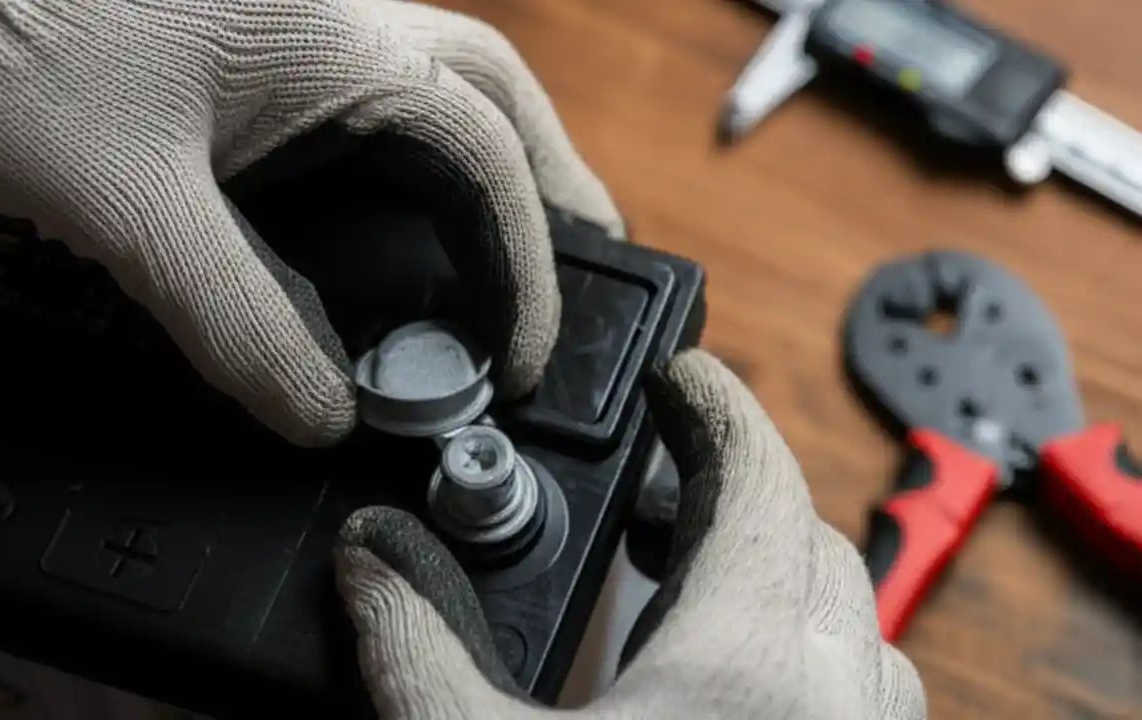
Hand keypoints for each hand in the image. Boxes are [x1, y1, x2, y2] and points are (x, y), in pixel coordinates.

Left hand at [0, 0, 621, 446]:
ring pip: (442, 86)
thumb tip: (318, 408)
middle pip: (495, 97)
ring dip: (494, 162)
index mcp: (337, 50)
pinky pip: (370, 100)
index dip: (523, 272)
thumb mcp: (129, 207)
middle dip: (551, 182)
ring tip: (518, 242)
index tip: (520, 360)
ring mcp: (299, 27)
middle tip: (584, 259)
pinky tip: (397, 212)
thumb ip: (237, 316)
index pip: (481, 165)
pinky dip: (412, 160)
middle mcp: (340, 24)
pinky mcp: (255, 48)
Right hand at [335, 350, 927, 718]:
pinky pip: (864, 688)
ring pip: (854, 619)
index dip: (715, 405)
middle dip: (738, 493)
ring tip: (689, 580)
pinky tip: (726, 680)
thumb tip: (369, 554)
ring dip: (781, 576)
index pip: (759, 477)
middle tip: (655, 490)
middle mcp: (836, 699)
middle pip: (813, 539)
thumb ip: (417, 644)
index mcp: (749, 664)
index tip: (679, 372)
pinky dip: (807, 651)